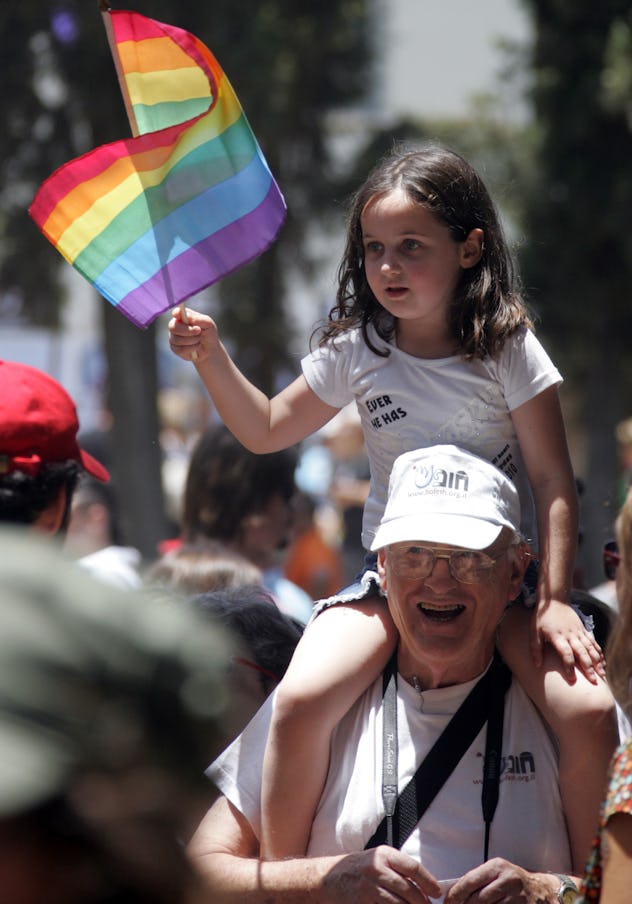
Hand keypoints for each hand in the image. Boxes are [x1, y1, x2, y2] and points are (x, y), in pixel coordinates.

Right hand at [168, 305, 218, 363]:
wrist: (210, 349)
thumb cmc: (208, 333)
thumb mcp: (208, 324)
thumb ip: (198, 319)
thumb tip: (188, 317)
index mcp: (183, 316)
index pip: (176, 313)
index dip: (176, 313)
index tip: (178, 314)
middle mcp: (175, 325)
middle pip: (173, 327)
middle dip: (187, 330)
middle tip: (199, 331)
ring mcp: (173, 337)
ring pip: (177, 339)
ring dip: (192, 340)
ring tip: (199, 339)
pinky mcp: (175, 348)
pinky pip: (180, 349)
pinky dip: (191, 348)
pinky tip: (196, 346)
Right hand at [321, 846, 440, 903]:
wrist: (325, 878)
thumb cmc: (355, 869)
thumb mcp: (375, 860)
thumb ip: (396, 869)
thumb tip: (422, 885)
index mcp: (383, 854)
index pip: (413, 867)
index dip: (429, 881)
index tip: (437, 892)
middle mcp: (376, 869)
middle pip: (409, 890)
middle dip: (422, 903)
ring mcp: (368, 888)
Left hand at [444, 858, 559, 902]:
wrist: (545, 891)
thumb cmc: (514, 882)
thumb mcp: (497, 874)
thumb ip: (478, 881)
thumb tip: (454, 893)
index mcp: (497, 867)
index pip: (470, 880)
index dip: (456, 894)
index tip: (447, 902)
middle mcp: (508, 880)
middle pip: (477, 900)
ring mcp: (518, 898)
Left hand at [532, 597, 604, 683]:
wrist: (554, 600)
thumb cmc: (542, 617)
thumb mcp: (534, 631)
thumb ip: (535, 648)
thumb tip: (537, 665)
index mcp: (557, 636)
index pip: (566, 653)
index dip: (569, 666)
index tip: (572, 679)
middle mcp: (570, 635)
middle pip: (582, 653)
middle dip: (588, 668)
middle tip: (593, 682)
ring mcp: (578, 632)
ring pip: (590, 648)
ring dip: (597, 662)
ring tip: (602, 675)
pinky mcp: (583, 629)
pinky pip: (593, 642)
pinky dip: (598, 652)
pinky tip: (602, 662)